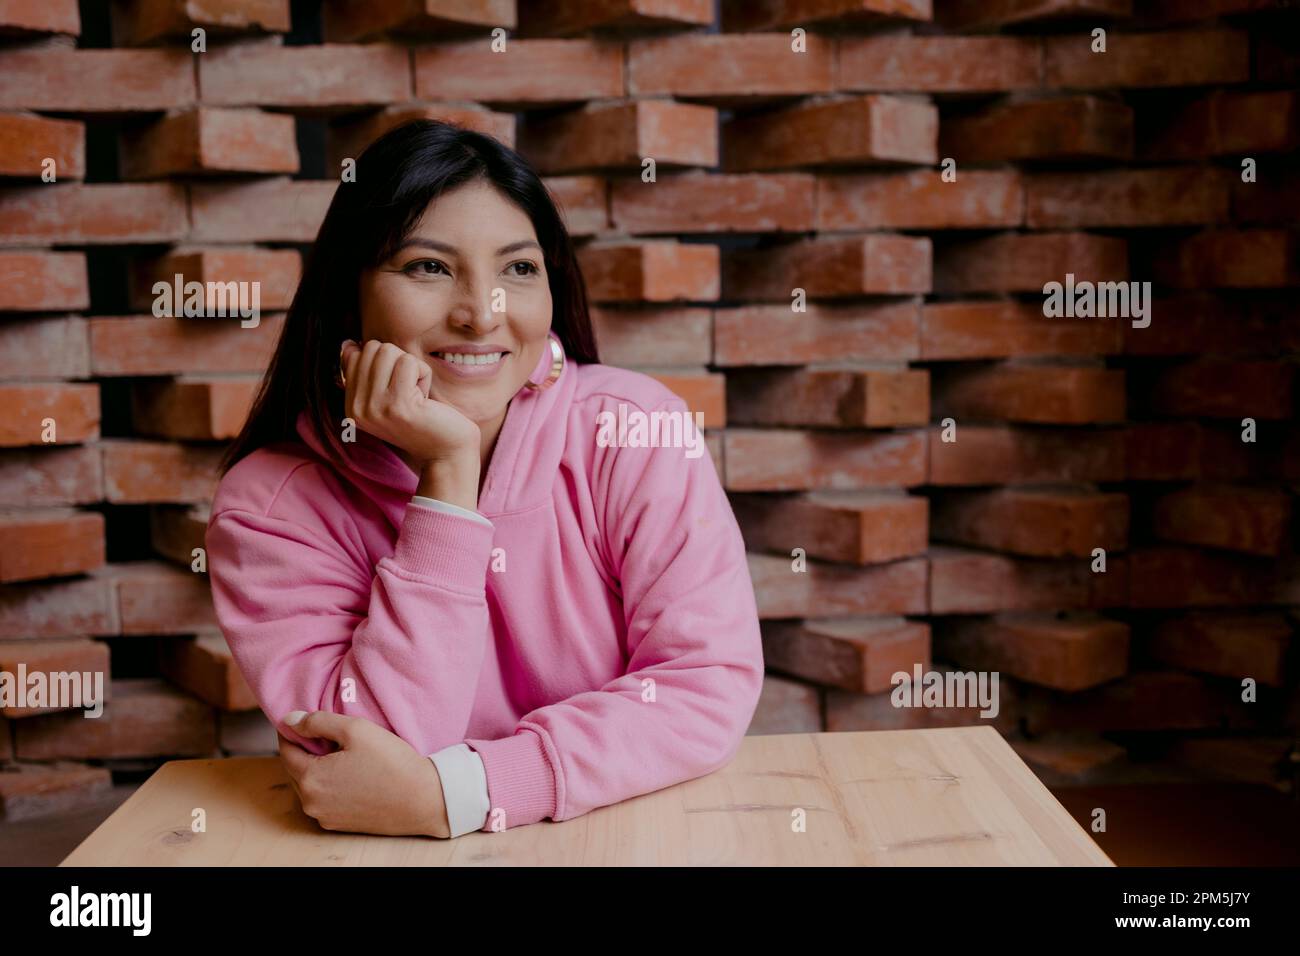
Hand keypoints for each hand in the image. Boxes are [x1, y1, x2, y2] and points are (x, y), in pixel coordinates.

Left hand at [277, 711, 451, 838]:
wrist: (423, 800)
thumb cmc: (391, 762)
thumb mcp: (355, 729)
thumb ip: (318, 722)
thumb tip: (289, 720)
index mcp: (310, 778)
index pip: (286, 750)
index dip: (291, 732)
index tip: (302, 720)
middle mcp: (311, 802)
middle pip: (295, 769)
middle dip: (305, 750)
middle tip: (323, 733)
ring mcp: (325, 817)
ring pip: (310, 785)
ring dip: (317, 768)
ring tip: (339, 752)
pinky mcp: (339, 825)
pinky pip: (324, 799)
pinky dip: (329, 785)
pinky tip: (349, 773)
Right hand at [340, 339, 480, 467]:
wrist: (446, 454)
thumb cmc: (423, 420)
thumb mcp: (387, 398)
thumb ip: (367, 373)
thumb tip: (348, 345)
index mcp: (351, 406)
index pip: (356, 354)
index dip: (386, 362)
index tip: (398, 389)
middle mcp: (357, 409)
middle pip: (373, 348)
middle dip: (400, 362)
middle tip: (411, 391)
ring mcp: (375, 408)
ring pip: (389, 351)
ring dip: (413, 368)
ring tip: (417, 395)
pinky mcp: (398, 405)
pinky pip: (409, 362)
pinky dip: (424, 374)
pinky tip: (425, 398)